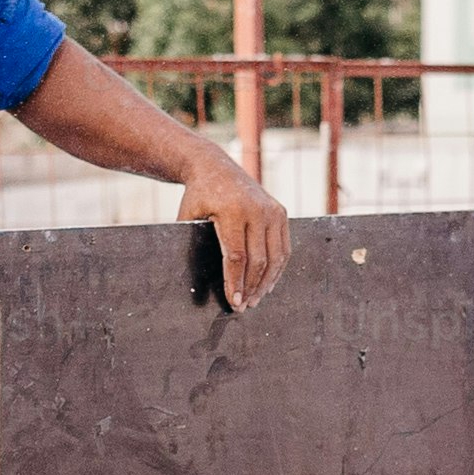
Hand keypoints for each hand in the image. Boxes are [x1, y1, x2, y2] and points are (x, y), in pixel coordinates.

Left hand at [181, 151, 289, 307]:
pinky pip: (283, 248)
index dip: (236, 283)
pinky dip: (277, 268)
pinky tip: (267, 283)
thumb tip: (196, 283)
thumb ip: (193, 245)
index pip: (237, 257)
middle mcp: (257, 210)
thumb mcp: (189, 216)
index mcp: (233, 211)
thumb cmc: (199, 196)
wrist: (215, 167)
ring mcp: (273, 211)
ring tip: (255, 299)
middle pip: (258, 260)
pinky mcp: (281, 213)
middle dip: (251, 288)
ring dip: (266, 283)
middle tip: (243, 307)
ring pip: (275, 257)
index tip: (235, 302)